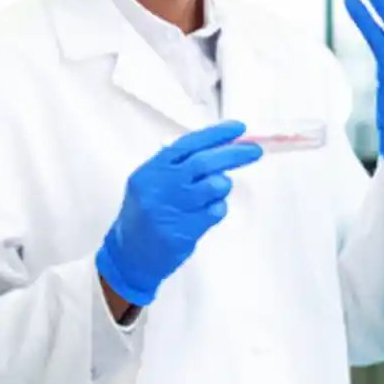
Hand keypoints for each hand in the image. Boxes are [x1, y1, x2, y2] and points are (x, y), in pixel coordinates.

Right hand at [96, 120, 262, 305]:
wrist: (129, 255)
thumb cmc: (144, 215)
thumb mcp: (149, 182)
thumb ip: (177, 165)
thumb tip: (219, 147)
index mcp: (151, 170)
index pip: (187, 144)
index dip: (216, 134)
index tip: (238, 128)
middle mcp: (160, 187)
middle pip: (204, 162)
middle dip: (234, 154)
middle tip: (254, 151)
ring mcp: (172, 210)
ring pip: (215, 186)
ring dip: (223, 185)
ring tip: (216, 190)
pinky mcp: (184, 231)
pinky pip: (216, 211)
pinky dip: (219, 208)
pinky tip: (206, 212)